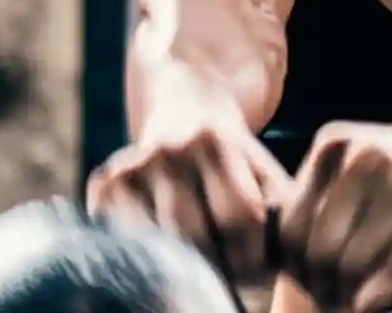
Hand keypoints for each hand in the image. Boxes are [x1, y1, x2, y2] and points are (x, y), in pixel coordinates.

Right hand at [86, 97, 291, 282]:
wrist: (185, 113)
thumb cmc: (236, 161)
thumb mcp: (265, 173)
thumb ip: (282, 208)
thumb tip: (287, 255)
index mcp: (213, 140)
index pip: (239, 216)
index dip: (253, 254)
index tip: (257, 269)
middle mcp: (167, 148)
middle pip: (195, 235)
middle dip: (219, 265)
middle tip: (229, 277)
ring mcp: (131, 165)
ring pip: (159, 244)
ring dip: (183, 265)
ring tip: (202, 269)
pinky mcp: (104, 183)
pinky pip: (124, 240)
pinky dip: (145, 255)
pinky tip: (165, 253)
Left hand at [278, 118, 391, 310]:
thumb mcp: (353, 158)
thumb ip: (317, 193)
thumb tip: (282, 256)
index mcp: (335, 145)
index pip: (291, 225)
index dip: (294, 263)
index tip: (305, 279)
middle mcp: (367, 159)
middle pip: (321, 248)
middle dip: (320, 282)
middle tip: (327, 295)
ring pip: (353, 264)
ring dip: (346, 294)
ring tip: (349, 299)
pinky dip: (374, 297)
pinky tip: (370, 301)